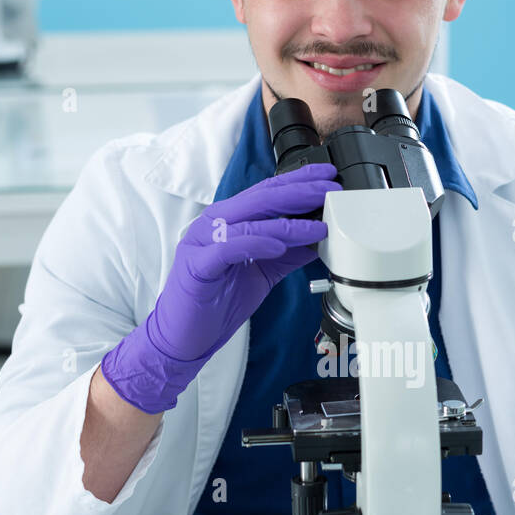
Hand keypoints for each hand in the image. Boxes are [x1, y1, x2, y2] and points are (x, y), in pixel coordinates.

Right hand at [102, 163, 339, 412]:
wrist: (184, 337)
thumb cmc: (216, 303)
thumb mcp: (261, 275)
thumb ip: (284, 256)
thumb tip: (315, 243)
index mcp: (228, 221)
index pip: (267, 192)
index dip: (298, 182)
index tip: (328, 177)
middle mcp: (214, 225)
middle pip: (261, 199)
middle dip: (300, 192)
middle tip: (330, 191)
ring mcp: (202, 242)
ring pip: (249, 221)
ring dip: (288, 224)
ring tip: (318, 227)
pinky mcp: (197, 265)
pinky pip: (228, 248)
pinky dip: (256, 244)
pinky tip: (280, 245)